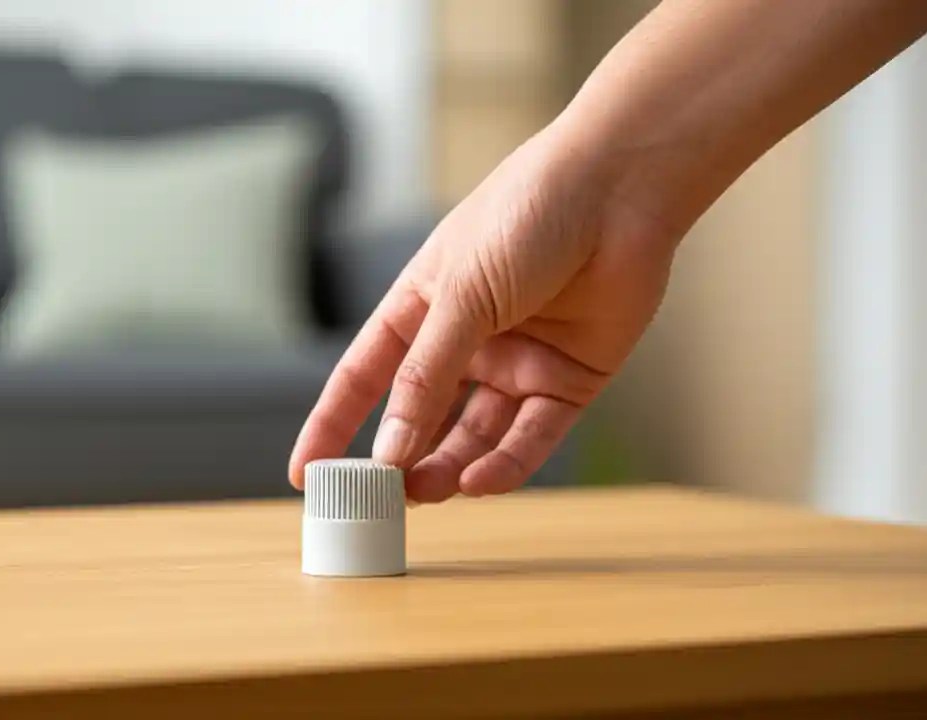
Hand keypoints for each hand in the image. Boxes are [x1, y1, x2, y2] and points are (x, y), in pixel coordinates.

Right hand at [288, 125, 678, 502]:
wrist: (621, 188)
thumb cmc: (528, 216)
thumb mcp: (460, 295)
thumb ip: (425, 375)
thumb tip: (388, 450)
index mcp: (423, 308)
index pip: (364, 377)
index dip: (333, 425)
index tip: (305, 474)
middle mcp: (467, 341)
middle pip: (420, 417)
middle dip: (398, 459)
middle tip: (378, 500)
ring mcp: (518, 362)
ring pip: (475, 435)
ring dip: (449, 468)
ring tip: (424, 493)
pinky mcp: (569, 380)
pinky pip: (532, 436)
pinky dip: (506, 463)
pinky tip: (479, 483)